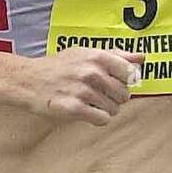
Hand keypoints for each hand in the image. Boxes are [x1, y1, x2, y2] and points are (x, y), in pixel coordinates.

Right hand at [26, 47, 146, 124]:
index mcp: (97, 57)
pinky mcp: (74, 109)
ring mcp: (83, 91)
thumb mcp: (86, 53)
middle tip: (99, 94)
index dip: (125, 82)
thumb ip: (116, 56)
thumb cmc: (59, 67)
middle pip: (124, 94)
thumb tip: (141, 58)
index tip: (115, 83)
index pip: (131, 74)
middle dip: (115, 97)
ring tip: (89, 102)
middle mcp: (92, 73)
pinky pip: (102, 119)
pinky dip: (97, 118)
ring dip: (105, 108)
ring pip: (114, 109)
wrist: (29, 80)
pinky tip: (86, 111)